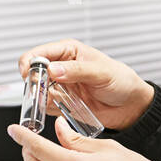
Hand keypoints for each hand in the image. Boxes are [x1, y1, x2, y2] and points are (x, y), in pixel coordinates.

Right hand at [17, 39, 152, 130]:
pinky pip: (45, 106)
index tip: (31, 74)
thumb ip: (77, 70)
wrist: (130, 105)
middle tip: (38, 90)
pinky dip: (44, 109)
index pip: (40, 53)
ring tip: (45, 101)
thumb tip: (53, 69)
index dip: (31, 63)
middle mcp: (60, 68)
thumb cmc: (121, 81)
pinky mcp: (61, 103)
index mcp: (68, 51)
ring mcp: (59, 86)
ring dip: (37, 97)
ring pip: (36, 90)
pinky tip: (54, 109)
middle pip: (33, 72)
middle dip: (32, 82)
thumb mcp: (102, 71)